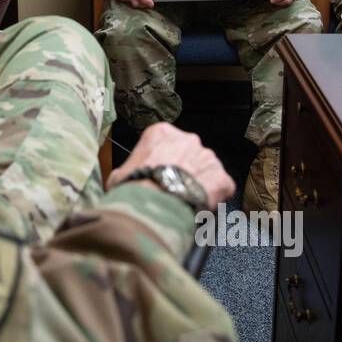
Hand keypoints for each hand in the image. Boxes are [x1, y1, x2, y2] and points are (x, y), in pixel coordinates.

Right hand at [107, 122, 234, 208]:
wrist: (154, 207)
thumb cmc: (134, 189)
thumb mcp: (119, 175)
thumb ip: (128, 169)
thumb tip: (125, 177)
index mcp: (161, 133)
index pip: (164, 142)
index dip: (160, 161)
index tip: (157, 174)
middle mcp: (188, 139)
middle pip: (187, 154)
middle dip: (182, 170)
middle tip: (172, 189)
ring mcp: (208, 158)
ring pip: (205, 170)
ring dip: (198, 183)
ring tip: (185, 201)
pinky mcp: (222, 178)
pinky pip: (220, 187)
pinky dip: (214, 198)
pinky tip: (200, 208)